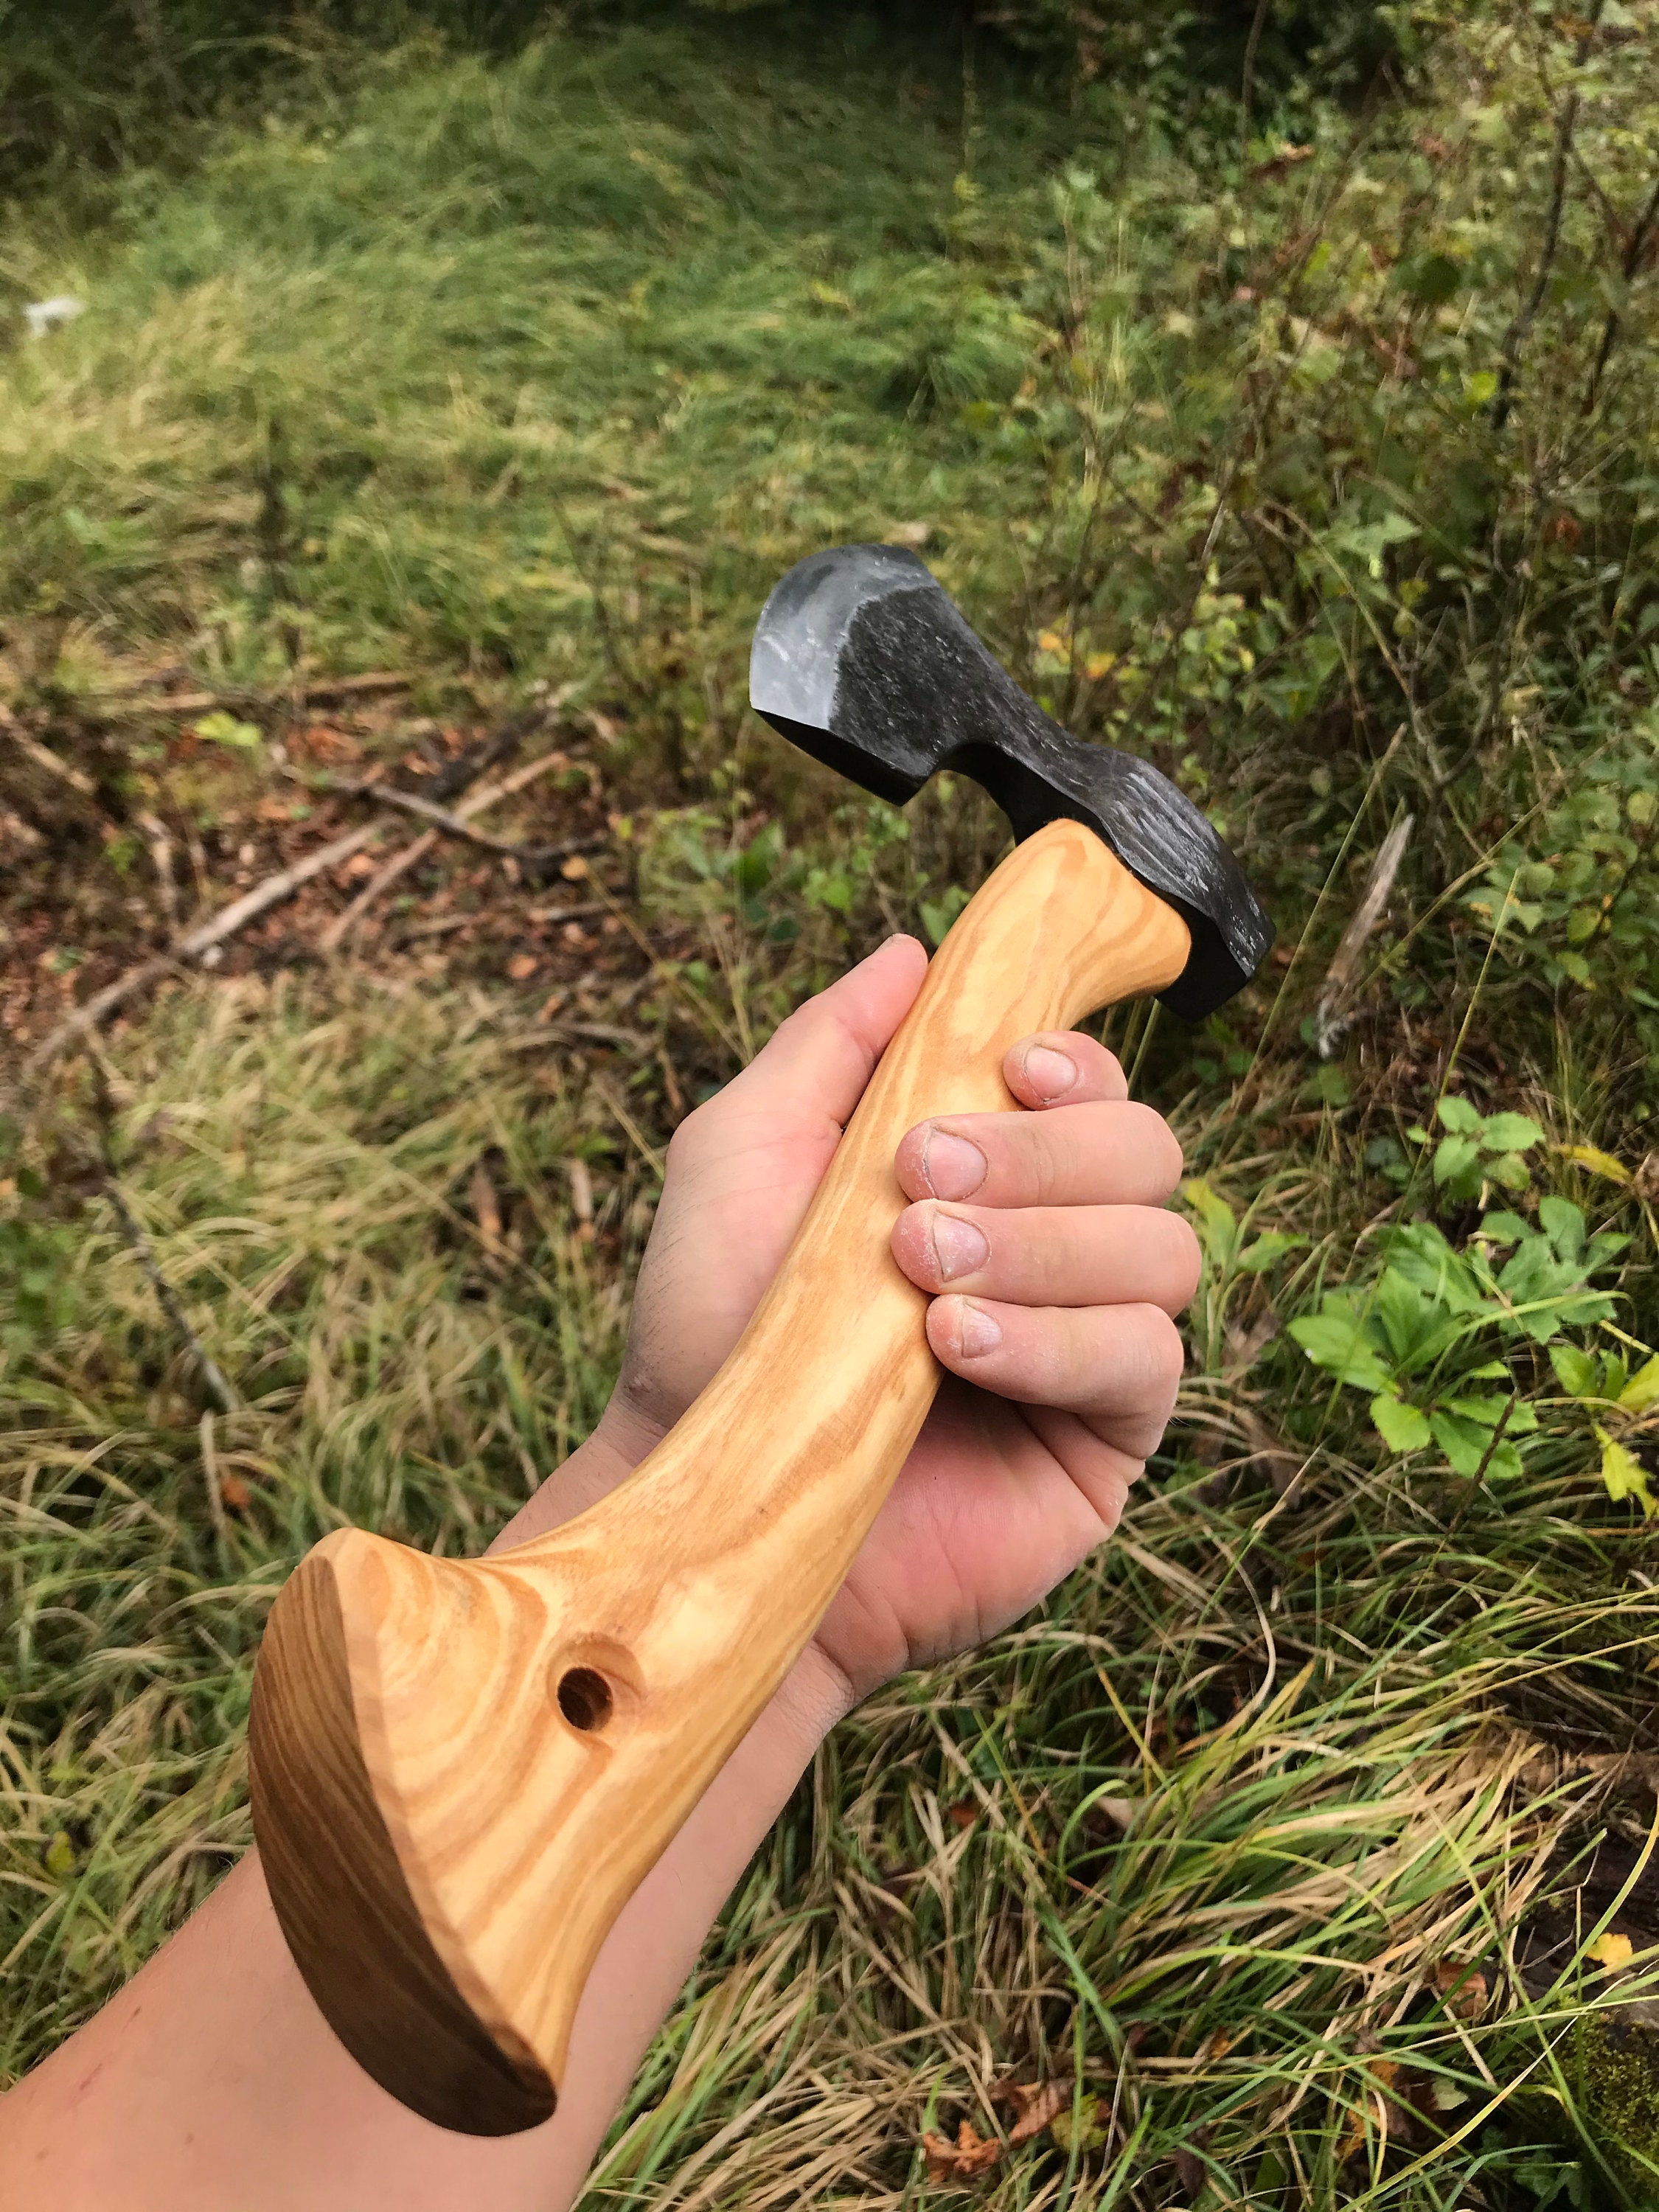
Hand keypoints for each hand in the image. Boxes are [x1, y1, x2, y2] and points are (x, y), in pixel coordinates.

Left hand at [590, 935, 1197, 1701]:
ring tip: (924, 1276)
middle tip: (922, 1183)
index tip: (1009, 1066)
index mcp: (990, 1176)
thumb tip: (913, 951)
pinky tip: (958, 1348)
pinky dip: (1058, 1337)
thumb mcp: (745, 1155)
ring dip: (1045, 1243)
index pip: (1096, 1091)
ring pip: (1164, 1249)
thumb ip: (831, 1047)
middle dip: (1044, 1154)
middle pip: (1149, 1152)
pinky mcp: (1105, 1444)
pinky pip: (1147, 1360)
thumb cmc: (712, 1333)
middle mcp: (1055, 1252)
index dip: (1076, 1065)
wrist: (706, 1503)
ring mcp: (1089, 1349)